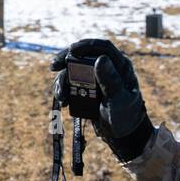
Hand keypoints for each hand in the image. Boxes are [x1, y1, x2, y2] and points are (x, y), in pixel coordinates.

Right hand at [50, 38, 153, 160]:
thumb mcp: (119, 99)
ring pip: (73, 70)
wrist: (122, 135)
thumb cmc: (126, 116)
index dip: (86, 45)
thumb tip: (100, 58)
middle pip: (82, 56)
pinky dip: (63, 90)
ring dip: (62, 80)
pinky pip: (70, 84)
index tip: (71, 50)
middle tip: (53, 66)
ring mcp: (94, 78)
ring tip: (61, 96)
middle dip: (66, 60)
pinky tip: (63, 101)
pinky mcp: (85, 89)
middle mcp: (106, 68)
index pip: (103, 48)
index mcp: (120, 66)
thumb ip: (110, 80)